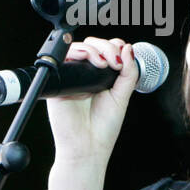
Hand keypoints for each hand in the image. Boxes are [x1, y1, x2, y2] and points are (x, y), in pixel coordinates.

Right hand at [45, 36, 140, 165]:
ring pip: (79, 47)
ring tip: (106, 64)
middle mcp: (86, 75)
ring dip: (96, 49)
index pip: (106, 50)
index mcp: (101, 77)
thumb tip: (128, 48)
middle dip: (107, 46)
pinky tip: (96, 63)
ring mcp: (73, 76)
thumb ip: (128, 72)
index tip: (125, 56)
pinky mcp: (61, 80)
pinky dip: (81, 53)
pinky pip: (65, 57)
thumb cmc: (104, 125)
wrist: (88, 145)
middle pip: (93, 45)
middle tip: (116, 62)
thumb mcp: (122, 95)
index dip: (115, 47)